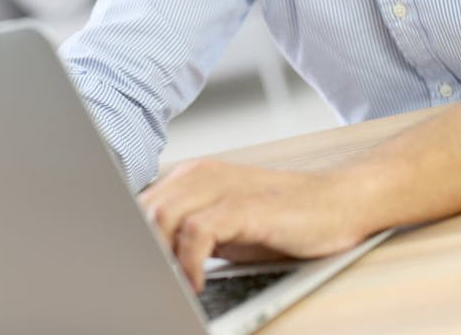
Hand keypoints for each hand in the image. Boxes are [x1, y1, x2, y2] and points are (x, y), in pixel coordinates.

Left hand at [139, 158, 367, 291]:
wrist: (335, 204)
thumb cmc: (280, 218)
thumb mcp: (224, 225)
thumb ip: (185, 232)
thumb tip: (145, 260)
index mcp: (191, 176)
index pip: (138, 206)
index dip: (126, 240)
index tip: (125, 272)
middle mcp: (201, 174)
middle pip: (143, 210)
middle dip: (137, 251)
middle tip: (145, 286)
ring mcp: (222, 187)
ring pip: (162, 217)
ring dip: (158, 258)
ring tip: (168, 286)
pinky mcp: (244, 206)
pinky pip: (196, 231)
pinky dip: (188, 261)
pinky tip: (196, 283)